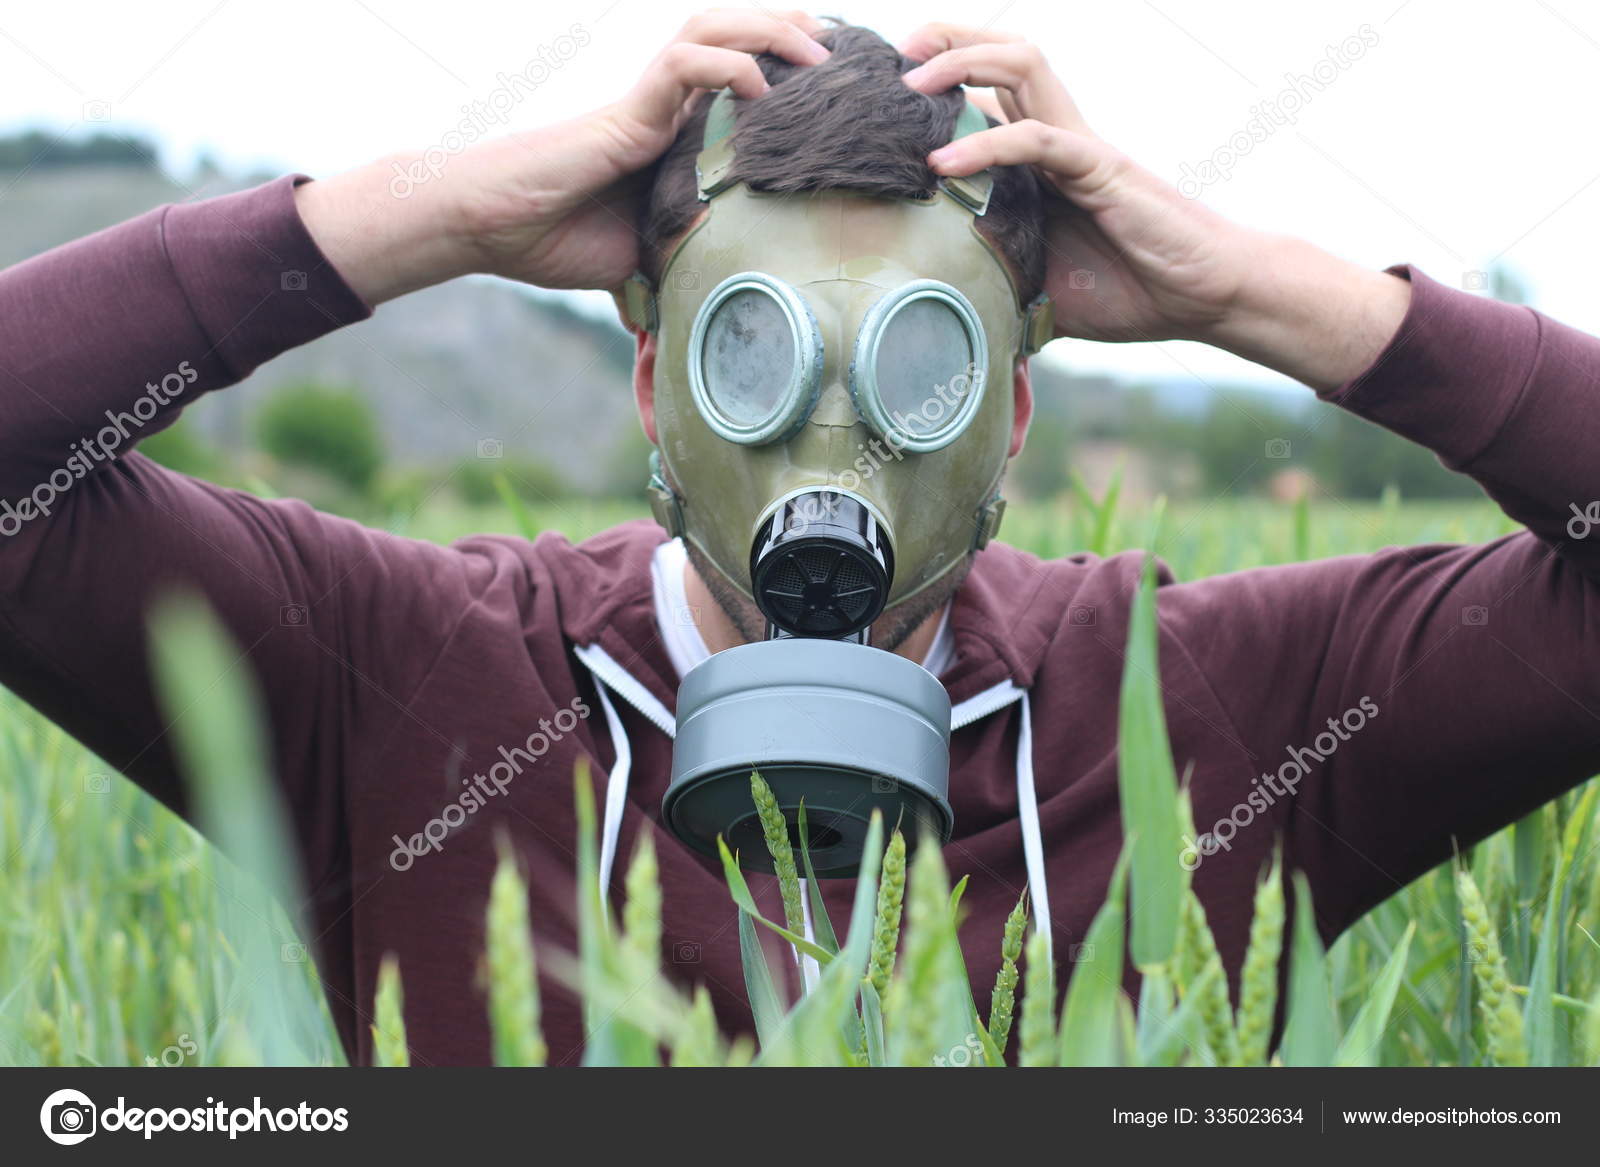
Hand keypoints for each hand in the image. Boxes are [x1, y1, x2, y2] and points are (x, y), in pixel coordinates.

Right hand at [456, 9, 828, 289]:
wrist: (493, 227)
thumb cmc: (553, 240)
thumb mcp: (637, 261)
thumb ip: (674, 267)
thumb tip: (702, 319)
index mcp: (672, 137)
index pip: (739, 82)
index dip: (786, 72)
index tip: (832, 91)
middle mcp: (663, 109)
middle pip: (734, 39)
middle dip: (790, 31)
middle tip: (840, 49)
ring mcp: (646, 104)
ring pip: (712, 31)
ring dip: (769, 31)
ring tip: (816, 47)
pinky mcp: (627, 111)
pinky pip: (683, 66)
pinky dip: (727, 66)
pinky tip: (760, 86)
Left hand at [900, 25, 1409, 388]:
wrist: (1205, 297)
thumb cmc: (1134, 290)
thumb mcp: (1045, 295)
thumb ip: (1000, 292)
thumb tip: (949, 326)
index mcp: (1043, 162)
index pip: (988, 97)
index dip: (939, 84)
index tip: (887, 96)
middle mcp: (1059, 139)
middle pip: (1001, 57)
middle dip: (944, 41)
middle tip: (894, 56)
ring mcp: (1079, 148)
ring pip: (1020, 67)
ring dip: (961, 65)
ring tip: (911, 84)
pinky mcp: (1098, 168)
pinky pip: (1036, 139)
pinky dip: (985, 146)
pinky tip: (941, 165)